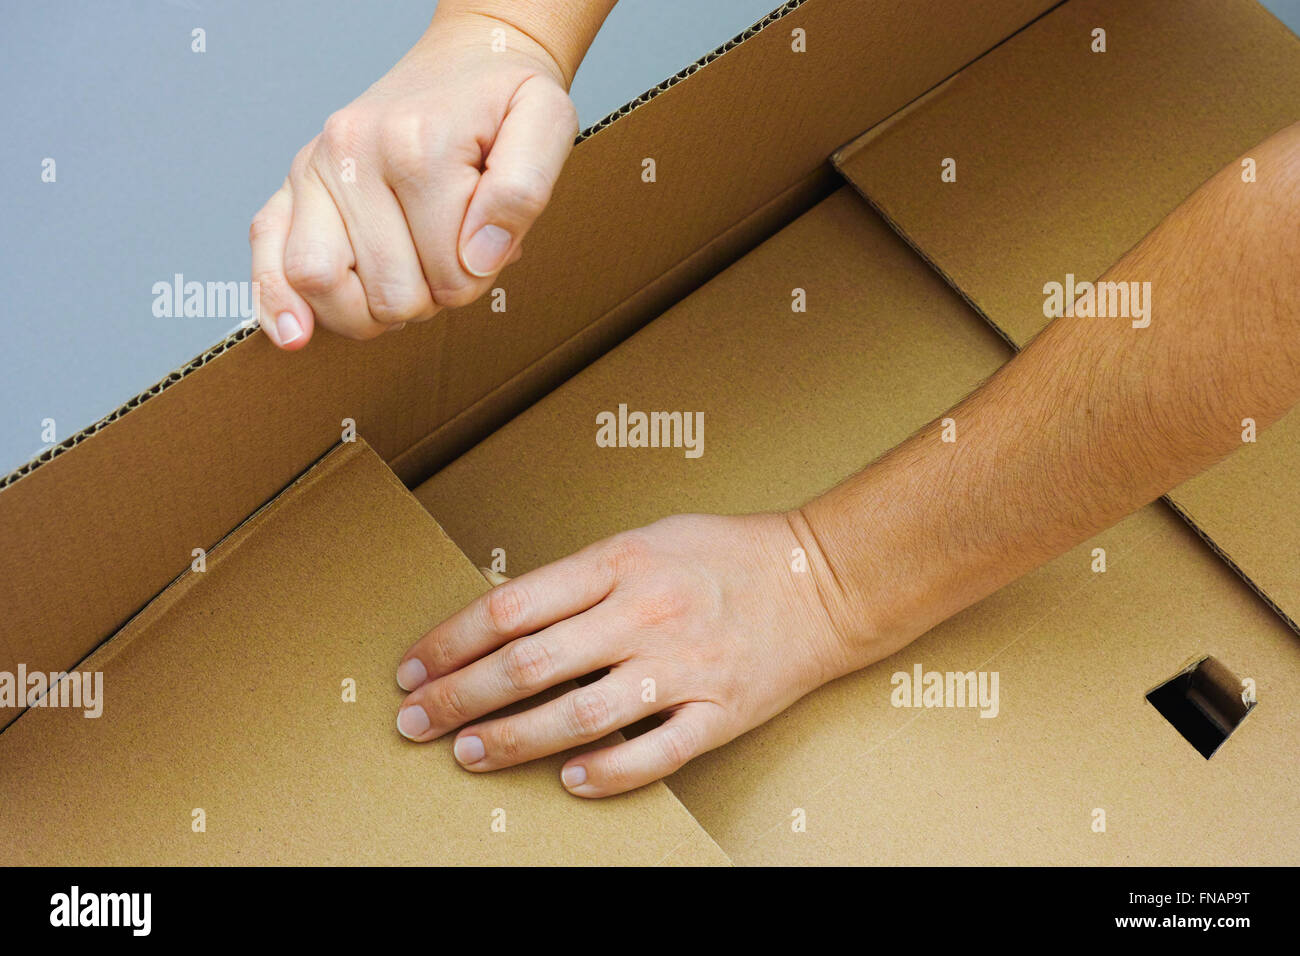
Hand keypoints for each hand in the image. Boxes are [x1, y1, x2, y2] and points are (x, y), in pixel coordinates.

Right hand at [249, 11, 577, 348]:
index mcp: (417, 145)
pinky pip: (266, 254)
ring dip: (369, 309)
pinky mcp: (292, 186)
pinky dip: (277, 302)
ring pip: (319, 283)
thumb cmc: (504, 103)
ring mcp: (313, 168)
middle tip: (448, 259)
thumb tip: (477, 255)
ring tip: (402, 278)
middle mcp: (352, 153)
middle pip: (388, 293)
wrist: (468, 62)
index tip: (486, 246)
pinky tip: (297, 333)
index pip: (450, 276)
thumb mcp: (546, 125)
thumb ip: (525, 190)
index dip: (478, 279)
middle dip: (431, 299)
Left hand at [394, 513, 867, 796]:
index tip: (413, 668)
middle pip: (530, 664)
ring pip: (581, 715)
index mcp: (620, 562)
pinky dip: (607, 773)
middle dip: (459, 697)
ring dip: (514, 740)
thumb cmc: (725, 552)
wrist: (821, 580)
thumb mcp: (646, 538)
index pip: (511, 606)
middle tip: (414, 722)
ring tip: (469, 753)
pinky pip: (655, 753)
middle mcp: (645, 613)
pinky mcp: (720, 710)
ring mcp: (684, 666)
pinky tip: (568, 781)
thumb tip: (505, 620)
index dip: (450, 642)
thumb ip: (581, 577)